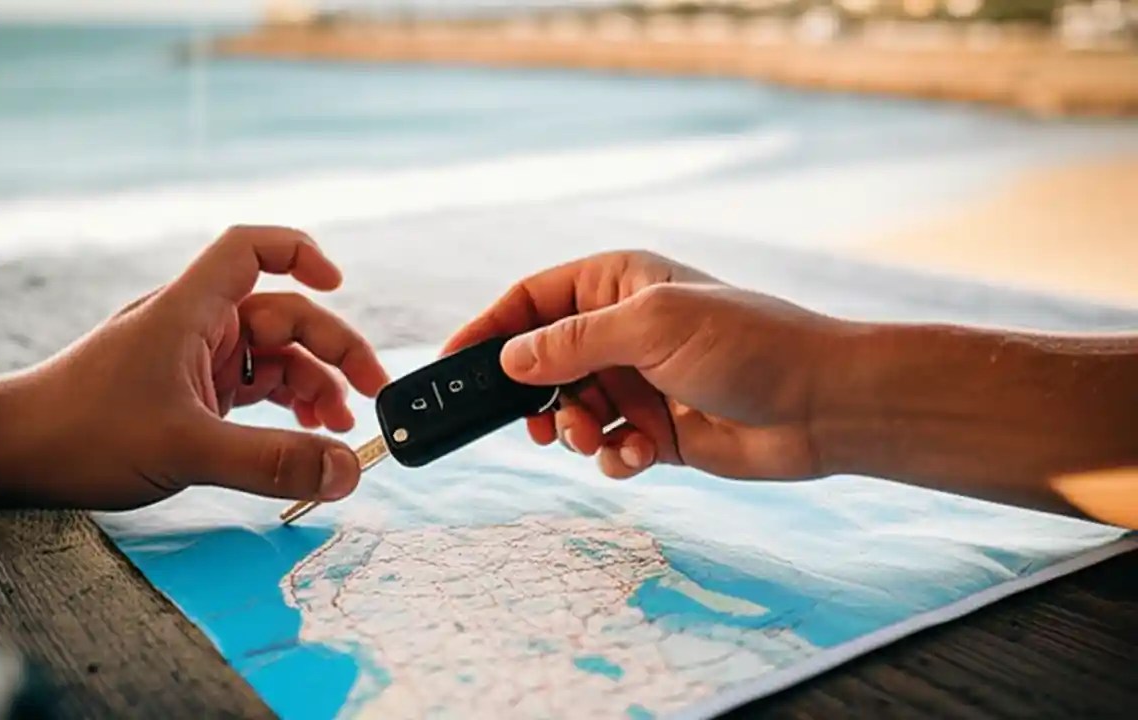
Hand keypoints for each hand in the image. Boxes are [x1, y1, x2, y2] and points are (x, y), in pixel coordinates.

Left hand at [0, 226, 389, 509]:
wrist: (8, 455)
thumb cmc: (78, 433)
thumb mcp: (186, 449)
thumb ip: (272, 460)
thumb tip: (346, 471)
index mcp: (190, 310)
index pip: (251, 248)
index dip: (301, 254)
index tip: (339, 284)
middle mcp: (194, 326)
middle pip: (282, 315)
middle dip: (332, 350)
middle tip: (372, 392)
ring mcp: (190, 361)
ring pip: (271, 359)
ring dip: (312, 387)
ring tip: (338, 428)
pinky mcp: (184, 396)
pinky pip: (250, 391)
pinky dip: (281, 410)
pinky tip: (302, 437)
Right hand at [444, 251, 846, 480]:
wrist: (822, 406)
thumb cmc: (747, 344)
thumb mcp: (650, 327)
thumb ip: (572, 343)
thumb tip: (509, 360)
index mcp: (617, 284)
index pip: (532, 300)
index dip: (489, 330)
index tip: (452, 367)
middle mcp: (622, 330)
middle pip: (542, 363)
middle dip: (537, 397)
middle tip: (539, 424)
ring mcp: (638, 382)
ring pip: (570, 411)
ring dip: (577, 432)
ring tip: (604, 438)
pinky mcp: (655, 430)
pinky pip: (607, 447)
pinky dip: (614, 457)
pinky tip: (640, 456)